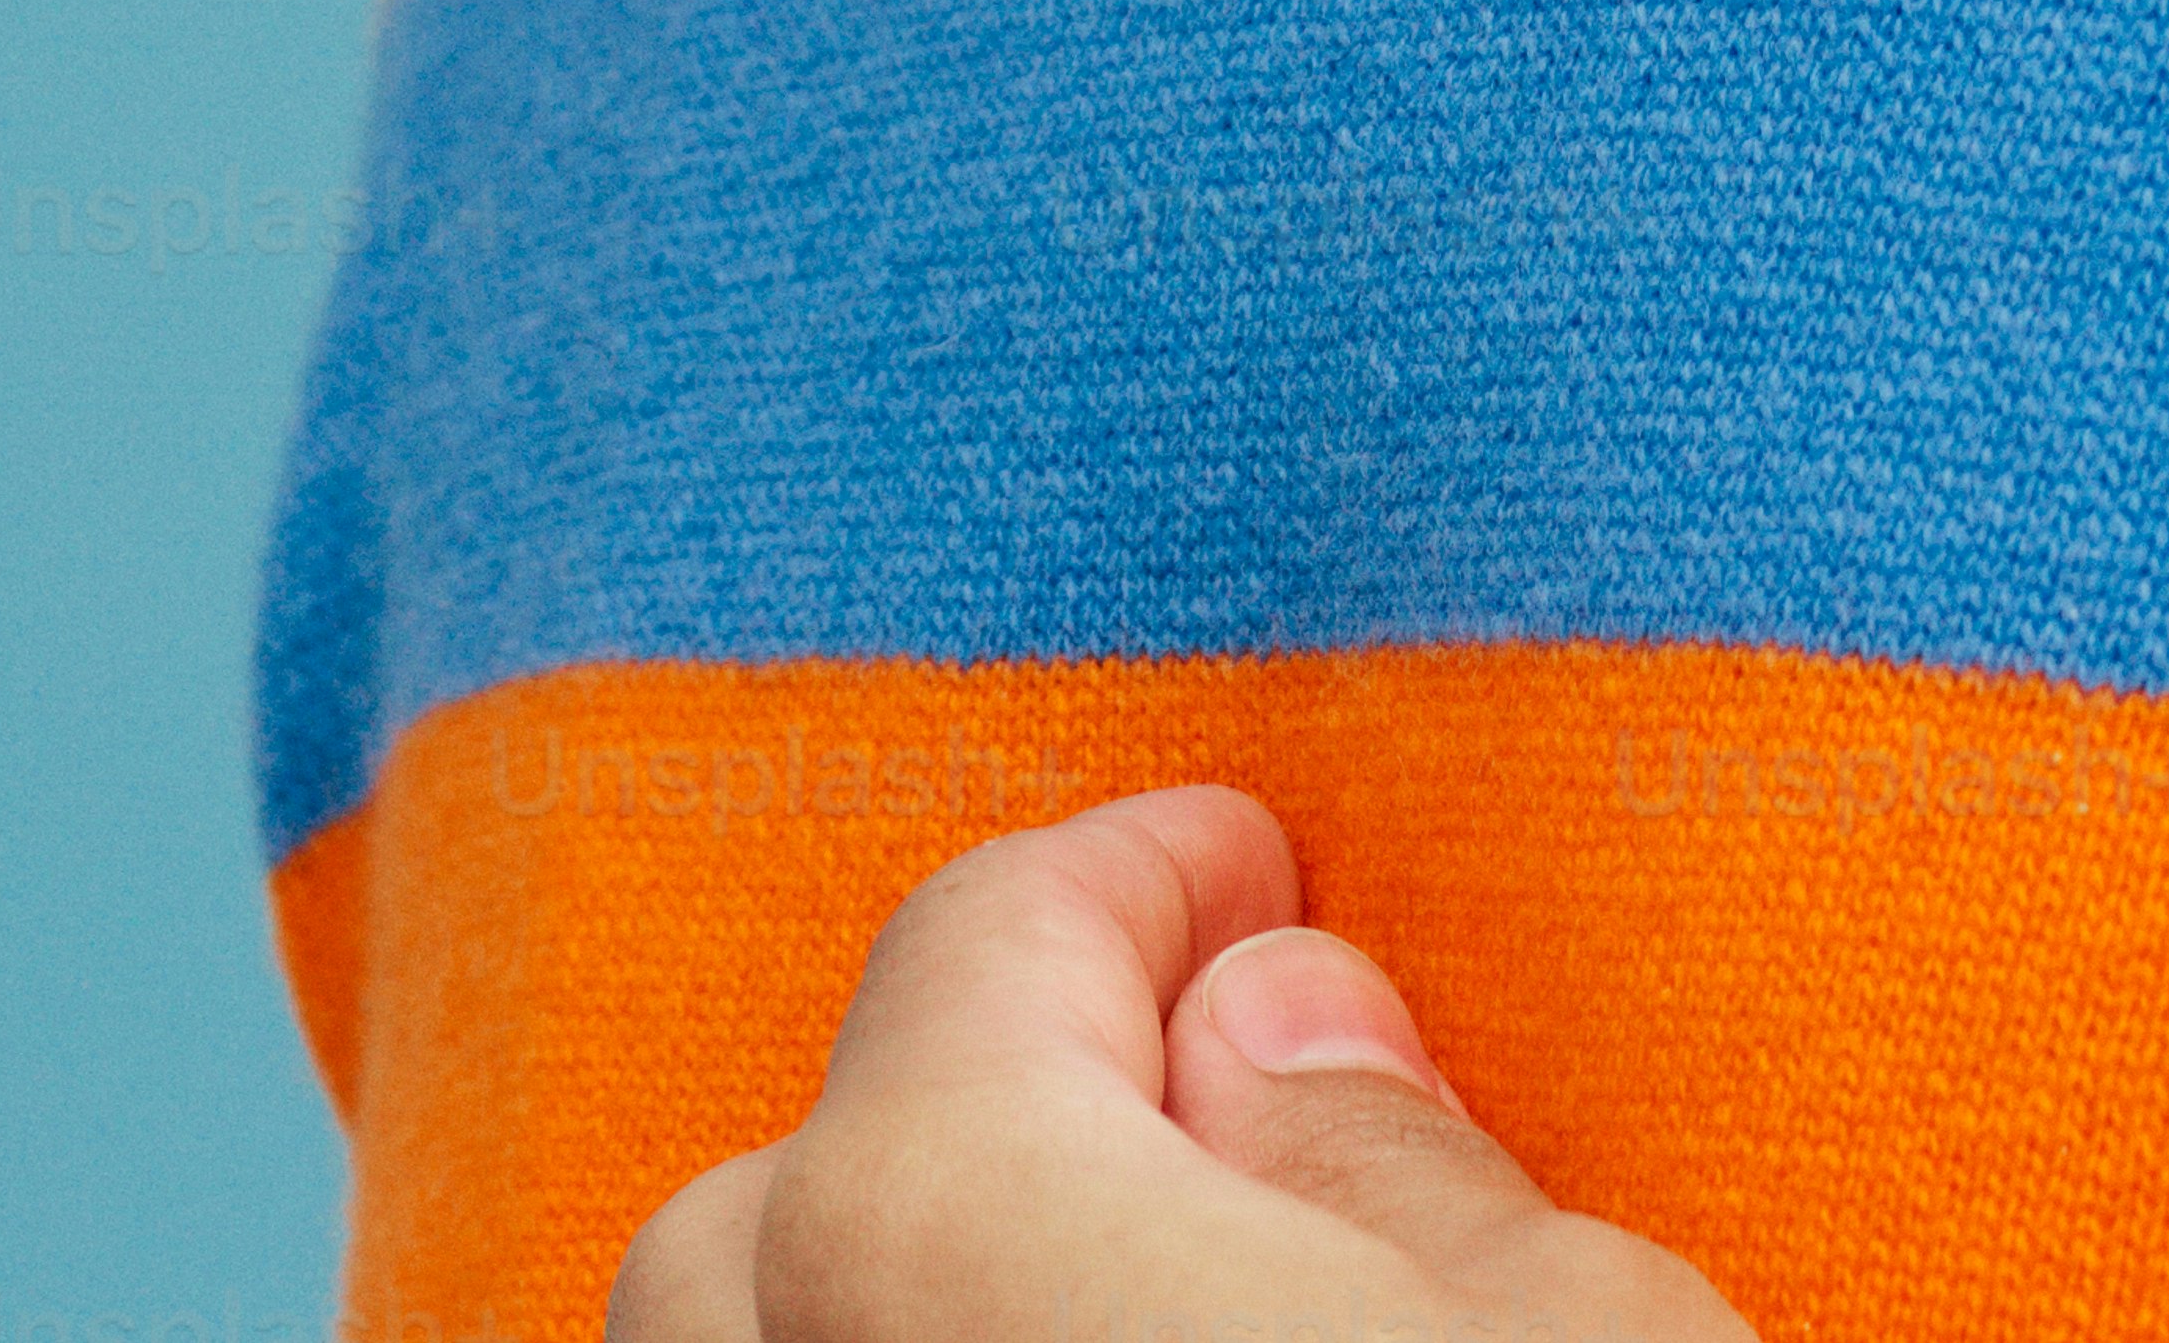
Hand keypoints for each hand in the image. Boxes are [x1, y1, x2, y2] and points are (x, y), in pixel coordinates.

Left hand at [600, 778, 1752, 1340]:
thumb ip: (1398, 1169)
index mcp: (939, 1237)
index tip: (1255, 871)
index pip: (990, 948)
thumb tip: (1280, 1027)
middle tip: (1174, 1115)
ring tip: (1091, 1291)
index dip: (1148, 882)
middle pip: (769, 1204)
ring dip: (863, 1317)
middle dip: (945, 1125)